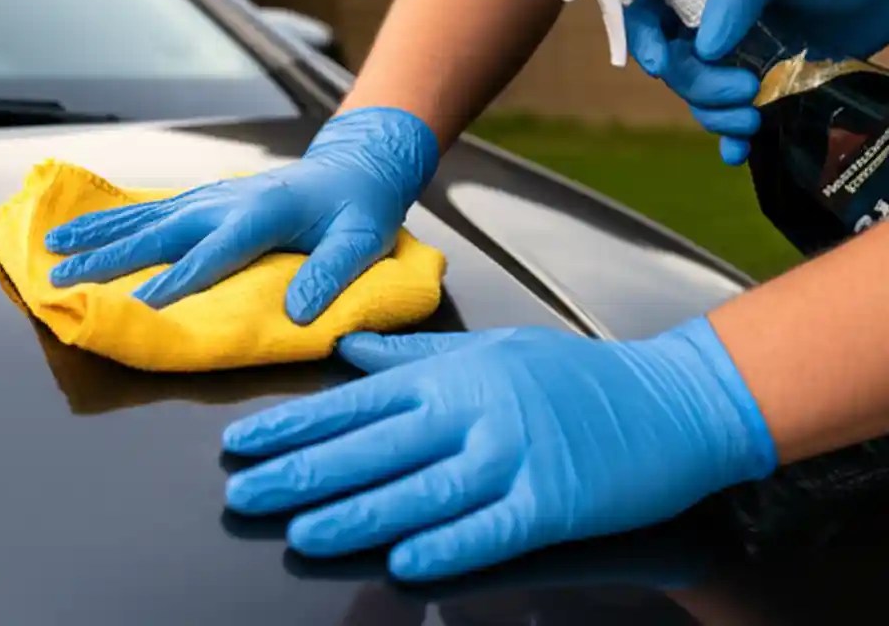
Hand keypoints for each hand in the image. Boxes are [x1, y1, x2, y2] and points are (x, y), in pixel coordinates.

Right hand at [44, 107, 437, 323]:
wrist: (355, 164)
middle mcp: (229, 199)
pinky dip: (112, 220)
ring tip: (51, 249)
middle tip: (64, 278)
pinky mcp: (205, 198)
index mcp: (267, 211)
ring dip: (97, 234)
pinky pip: (151, 209)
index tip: (139, 302)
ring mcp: (213, 196)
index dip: (179, 278)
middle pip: (161, 231)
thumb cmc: (361, 207)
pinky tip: (81, 229)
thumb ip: (332, 275)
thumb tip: (299, 314)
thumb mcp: (363, 241)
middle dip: (110, 256)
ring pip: (146, 216)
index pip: (216, 251)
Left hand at [221, 321, 776, 580]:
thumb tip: (348, 352)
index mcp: (454, 376)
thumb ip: (415, 358)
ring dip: (357, 514)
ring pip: (420, 491)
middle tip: (243, 493)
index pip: (355, 402)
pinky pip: (491, 530)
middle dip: (302, 472)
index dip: (294, 425)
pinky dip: (447, 548)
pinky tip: (403, 565)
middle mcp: (473, 413)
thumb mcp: (491, 350)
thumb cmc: (576, 375)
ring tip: (299, 532)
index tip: (242, 444)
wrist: (673, 398)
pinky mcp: (553, 501)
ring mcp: (513, 456)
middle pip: (374, 447)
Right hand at [625, 0, 888, 164]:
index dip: (644, 41)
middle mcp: (713, 27)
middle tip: (745, 87)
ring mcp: (737, 60)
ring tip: (755, 117)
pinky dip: (730, 140)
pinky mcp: (764, 88)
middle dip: (700, 87)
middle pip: (676, 68)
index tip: (662, 66)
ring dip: (716, 117)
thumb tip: (705, 46)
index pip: (650, 15)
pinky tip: (740, 149)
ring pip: (699, 99)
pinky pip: (730, 121)